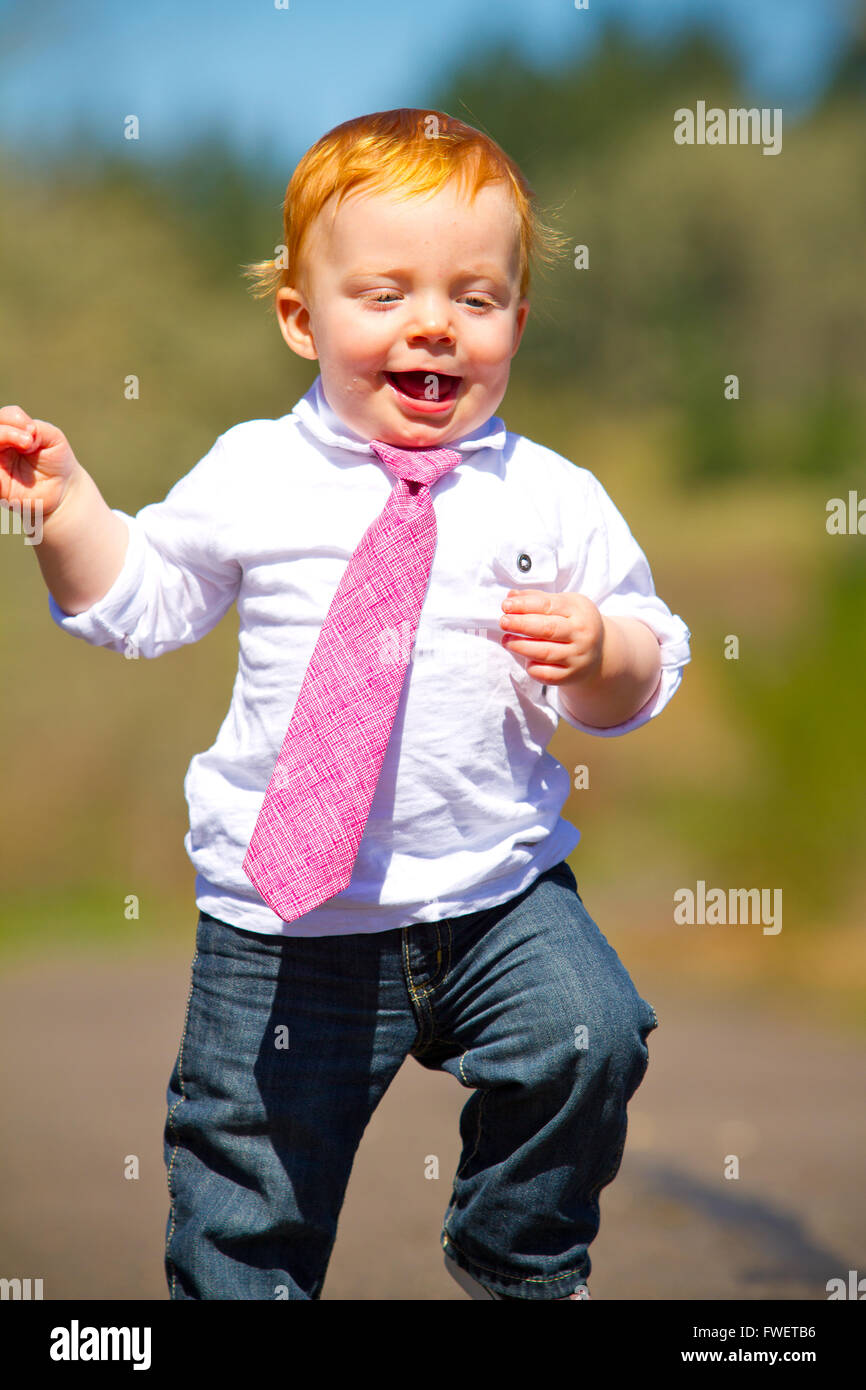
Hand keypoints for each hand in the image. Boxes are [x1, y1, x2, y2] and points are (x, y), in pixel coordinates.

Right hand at [0, 405, 81, 521]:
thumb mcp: (53, 438)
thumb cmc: (56, 461)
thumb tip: (25, 434)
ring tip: (27, 444)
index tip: (33, 430)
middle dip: (6, 430)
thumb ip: (38, 430)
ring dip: (3, 437)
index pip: (2, 418)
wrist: (64, 490)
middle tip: (29, 440)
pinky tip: (9, 467)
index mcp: (10, 432)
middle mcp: (1, 447)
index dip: (13, 418)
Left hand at [499, 588, 604, 685]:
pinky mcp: (571, 675)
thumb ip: (537, 599)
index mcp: (579, 611)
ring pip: (545, 653)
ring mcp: (577, 656)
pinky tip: (525, 659)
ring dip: (521, 646)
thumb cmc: (574, 623)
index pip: (548, 606)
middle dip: (521, 625)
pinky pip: (547, 674)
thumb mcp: (564, 604)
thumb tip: (512, 596)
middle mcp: (581, 634)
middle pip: (547, 629)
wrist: (599, 652)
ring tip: (506, 640)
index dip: (524, 605)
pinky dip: (532, 667)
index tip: (506, 605)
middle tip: (503, 622)